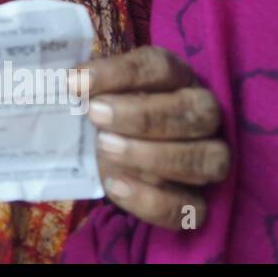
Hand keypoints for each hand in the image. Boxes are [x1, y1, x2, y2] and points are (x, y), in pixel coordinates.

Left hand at [83, 46, 229, 230]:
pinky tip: (115, 185)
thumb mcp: (96, 97)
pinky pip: (192, 209)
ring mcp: (209, 161)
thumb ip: (88, 88)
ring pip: (207, 160)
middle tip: (95, 115)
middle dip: (143, 115)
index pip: (161, 67)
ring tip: (105, 147)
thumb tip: (68, 82)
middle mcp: (203, 116)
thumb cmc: (106, 118)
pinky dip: (151, 200)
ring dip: (153, 155)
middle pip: (196, 110)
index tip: (75, 82)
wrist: (109, 159)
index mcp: (177, 79)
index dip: (120, 73)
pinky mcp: (199, 204)